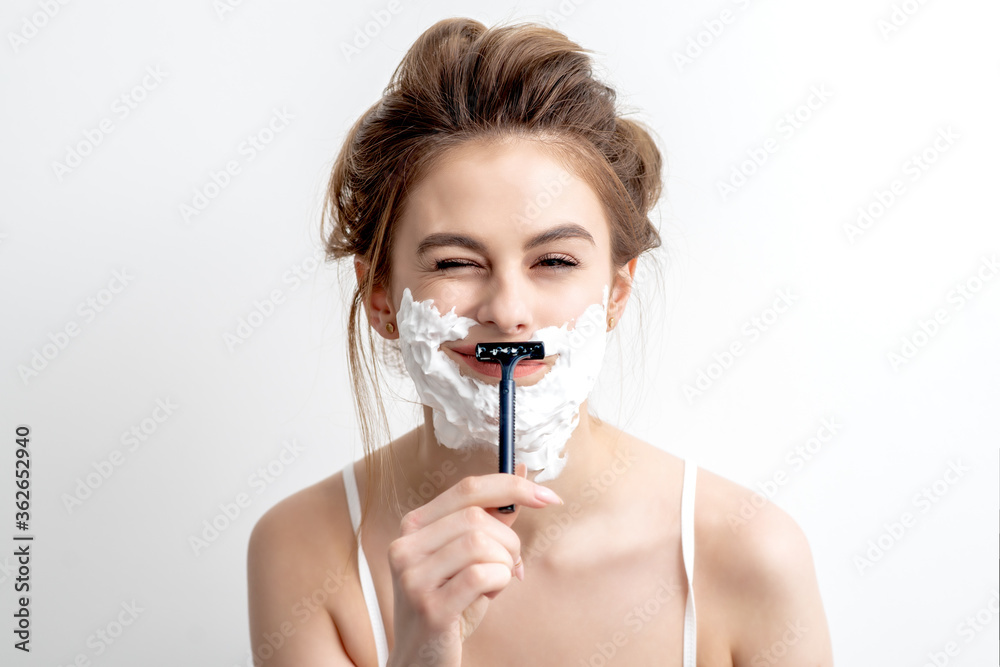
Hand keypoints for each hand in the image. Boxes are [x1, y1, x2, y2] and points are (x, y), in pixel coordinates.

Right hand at [386, 463, 562, 666]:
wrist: (420, 659)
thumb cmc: (450, 604)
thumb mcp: (467, 557)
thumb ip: (490, 518)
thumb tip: (520, 473)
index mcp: (414, 526)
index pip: (467, 488)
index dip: (511, 487)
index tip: (548, 496)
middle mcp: (406, 546)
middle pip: (477, 517)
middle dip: (510, 540)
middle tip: (512, 563)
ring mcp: (413, 577)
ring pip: (480, 543)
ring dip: (504, 563)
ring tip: (497, 581)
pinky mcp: (430, 607)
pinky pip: (482, 575)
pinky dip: (499, 582)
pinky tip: (490, 594)